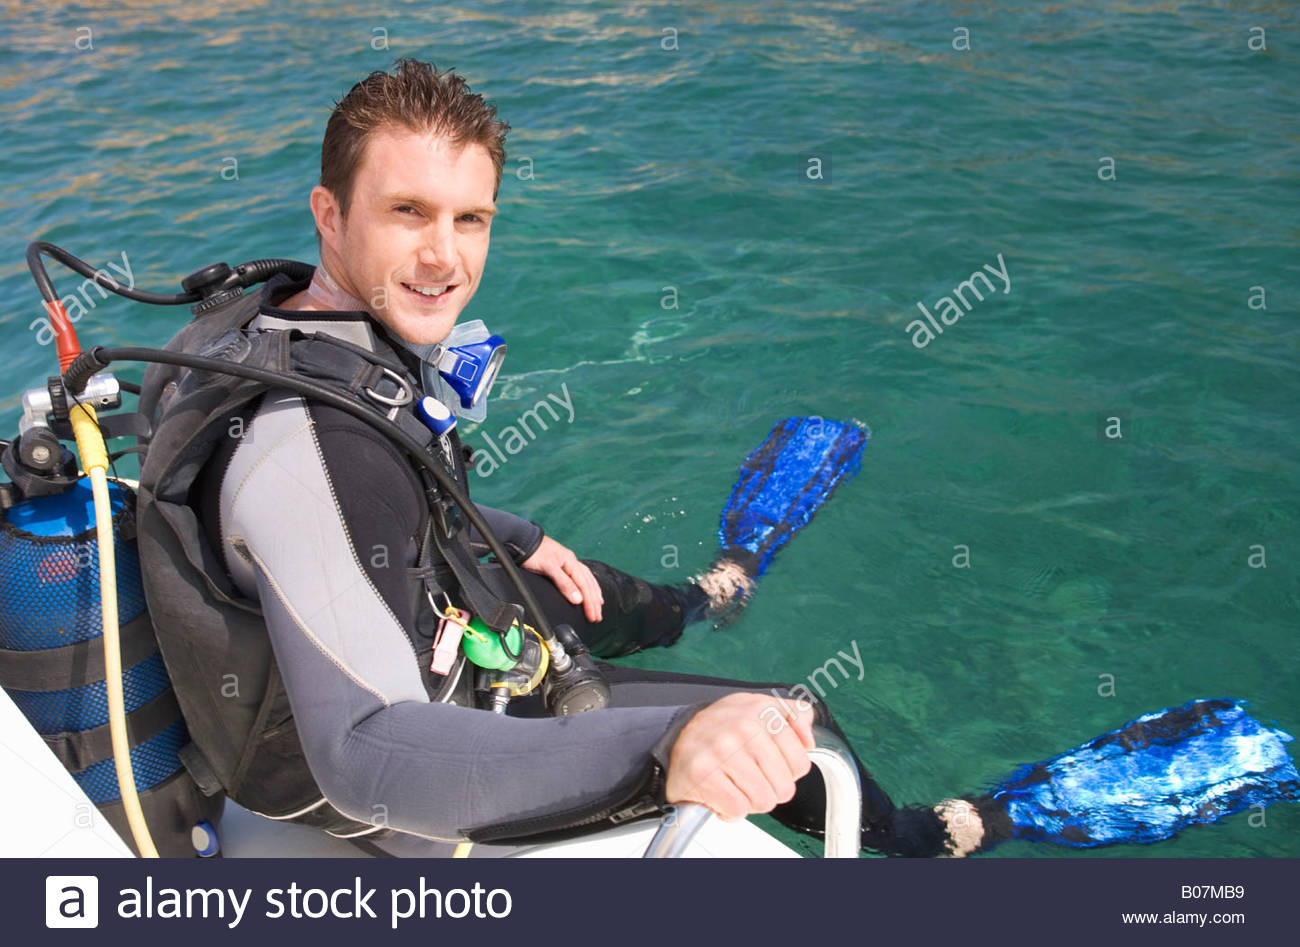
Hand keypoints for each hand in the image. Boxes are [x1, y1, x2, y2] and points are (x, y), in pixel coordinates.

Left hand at [520, 536, 603, 622]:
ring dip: (593, 593)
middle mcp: (572, 562)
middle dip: (594, 601)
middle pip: (588, 583)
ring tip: (599, 605)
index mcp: (571, 562)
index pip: (584, 586)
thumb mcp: (549, 568)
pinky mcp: (562, 564)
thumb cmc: (533, 553)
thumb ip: (564, 584)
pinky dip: (587, 585)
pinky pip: (580, 576)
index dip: (590, 602)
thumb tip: (578, 600)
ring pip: (586, 579)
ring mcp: (568, 562)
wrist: (521, 540)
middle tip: (597, 617)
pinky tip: (588, 589)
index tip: (592, 616)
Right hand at [665, 693, 814, 821]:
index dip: (788, 772)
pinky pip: (738, 809)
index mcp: (762, 710)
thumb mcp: (761, 709)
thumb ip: (795, 716)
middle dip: (769, 789)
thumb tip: (809, 741)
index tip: (771, 764)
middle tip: (750, 776)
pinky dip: (730, 808)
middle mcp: (743, 726)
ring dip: (750, 800)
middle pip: (783, 787)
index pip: (800, 763)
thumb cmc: (723, 728)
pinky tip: (722, 791)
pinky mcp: (704, 774)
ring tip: (735, 783)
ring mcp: (722, 750)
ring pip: (763, 801)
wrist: (678, 737)